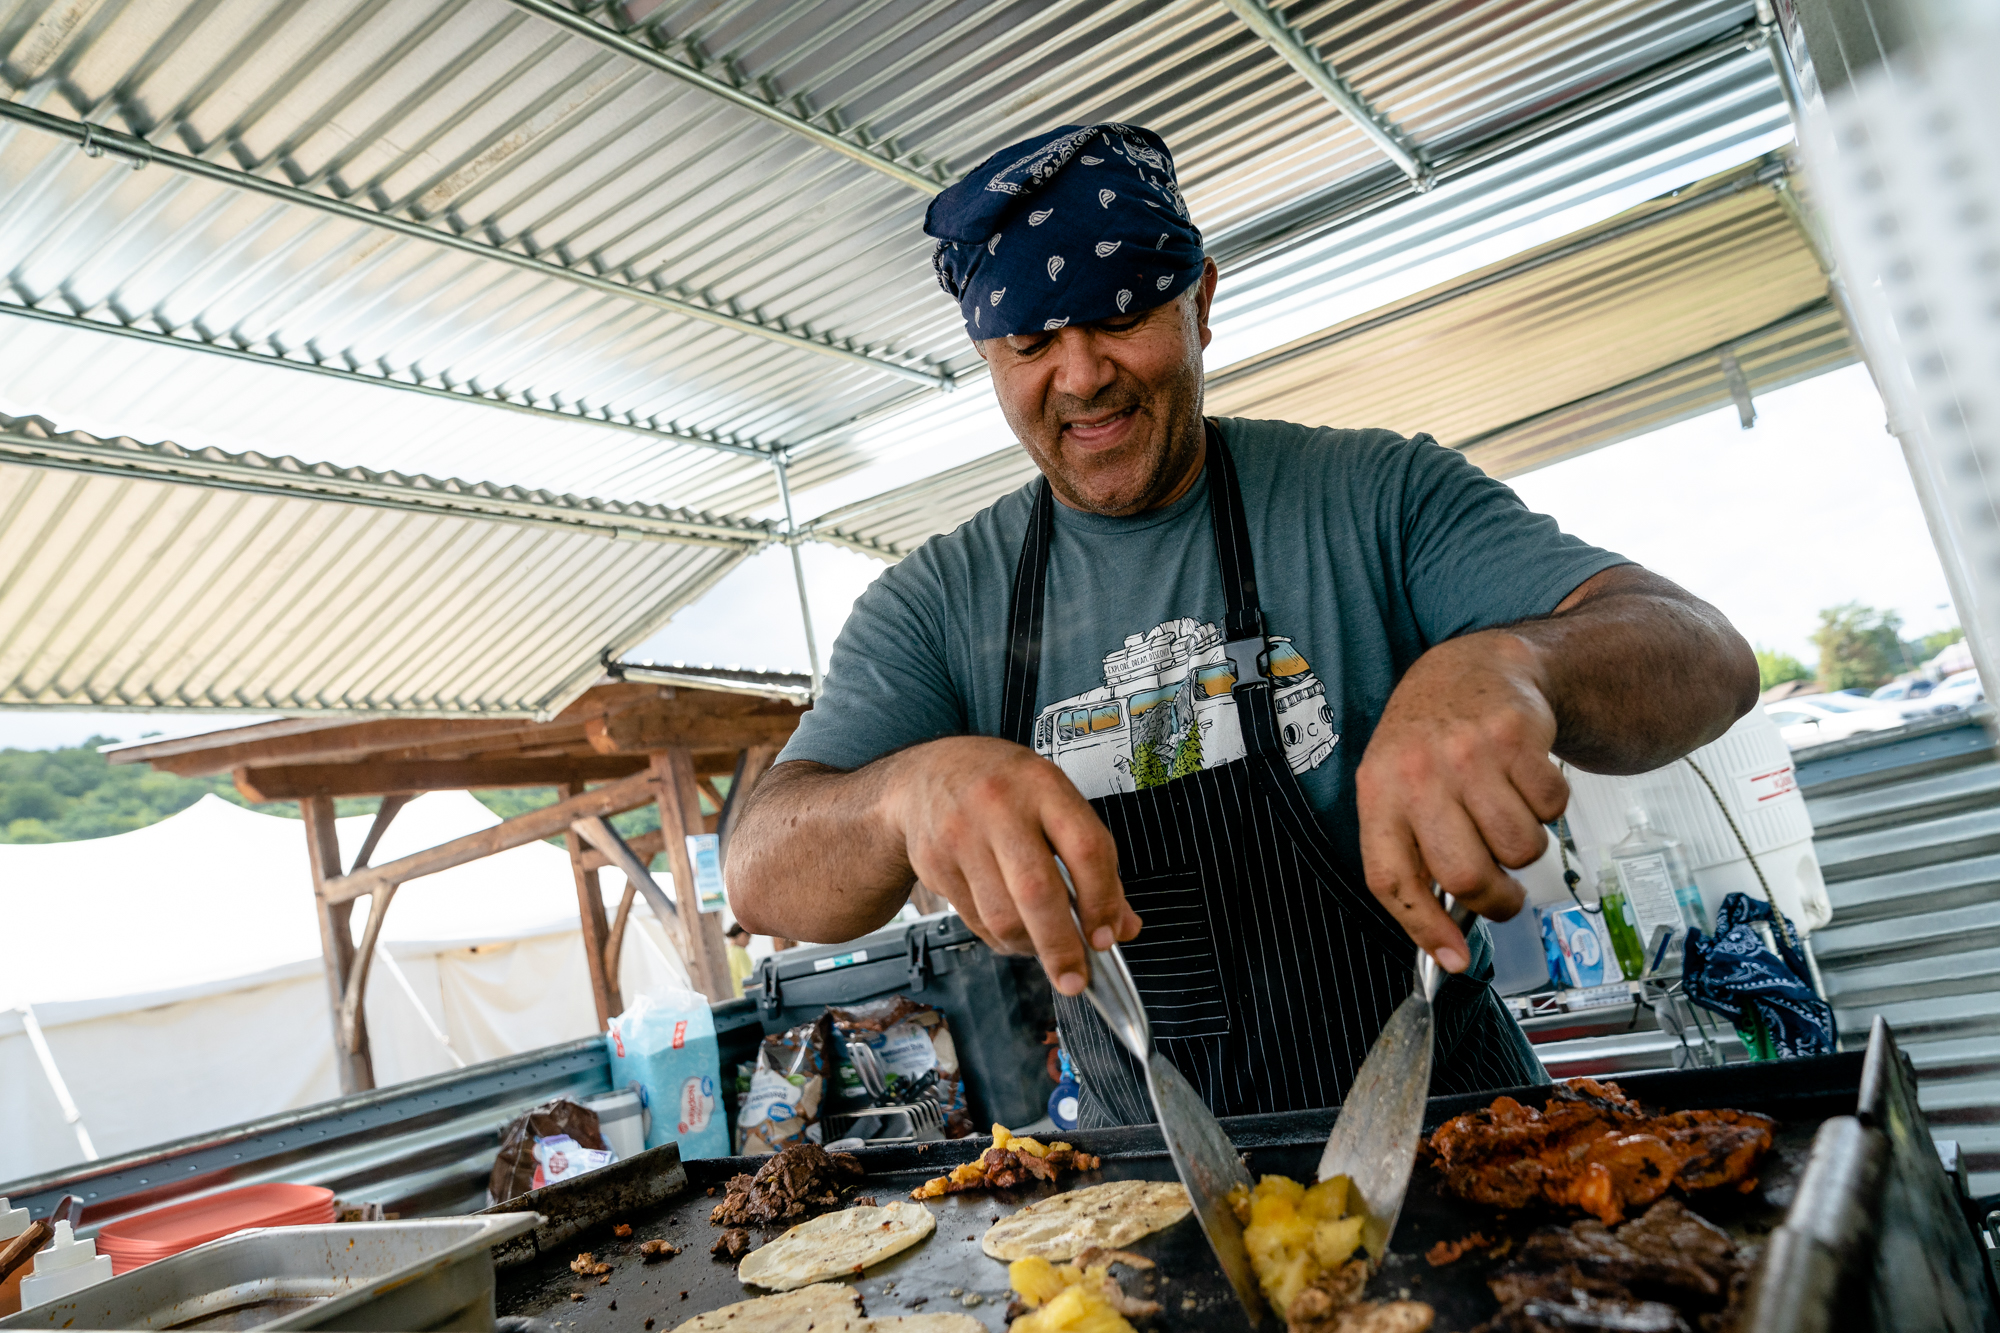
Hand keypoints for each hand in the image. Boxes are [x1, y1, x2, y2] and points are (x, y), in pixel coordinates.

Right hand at [883, 736, 1139, 994]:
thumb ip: (1094, 862)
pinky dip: (1000, 938)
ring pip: (1001, 915)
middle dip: (1061, 946)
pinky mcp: (933, 863)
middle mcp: (999, 806)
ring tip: (1042, 948)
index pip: (1086, 849)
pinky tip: (1012, 930)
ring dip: (1028, 946)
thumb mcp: (1056, 802)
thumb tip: (1124, 925)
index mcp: (1043, 785)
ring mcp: (960, 835)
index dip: (1103, 901)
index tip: (1107, 937)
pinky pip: (974, 921)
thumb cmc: (1004, 787)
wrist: (928, 773)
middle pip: (1037, 891)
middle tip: (1075, 978)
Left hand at [1355, 630, 1567, 972]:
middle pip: (1465, 874)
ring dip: (1525, 848)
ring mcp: (1469, 754)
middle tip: (1502, 894)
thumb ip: (1413, 856)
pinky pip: (1551, 808)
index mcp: (1379, 793)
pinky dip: (1549, 807)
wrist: (1473, 668)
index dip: (1423, 928)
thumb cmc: (1429, 741)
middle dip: (1495, 899)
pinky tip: (1524, 780)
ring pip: (1519, 848)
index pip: (1391, 879)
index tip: (1452, 959)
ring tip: (1505, 815)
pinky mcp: (1518, 738)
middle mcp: (1419, 773)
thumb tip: (1447, 947)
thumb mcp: (1397, 789)